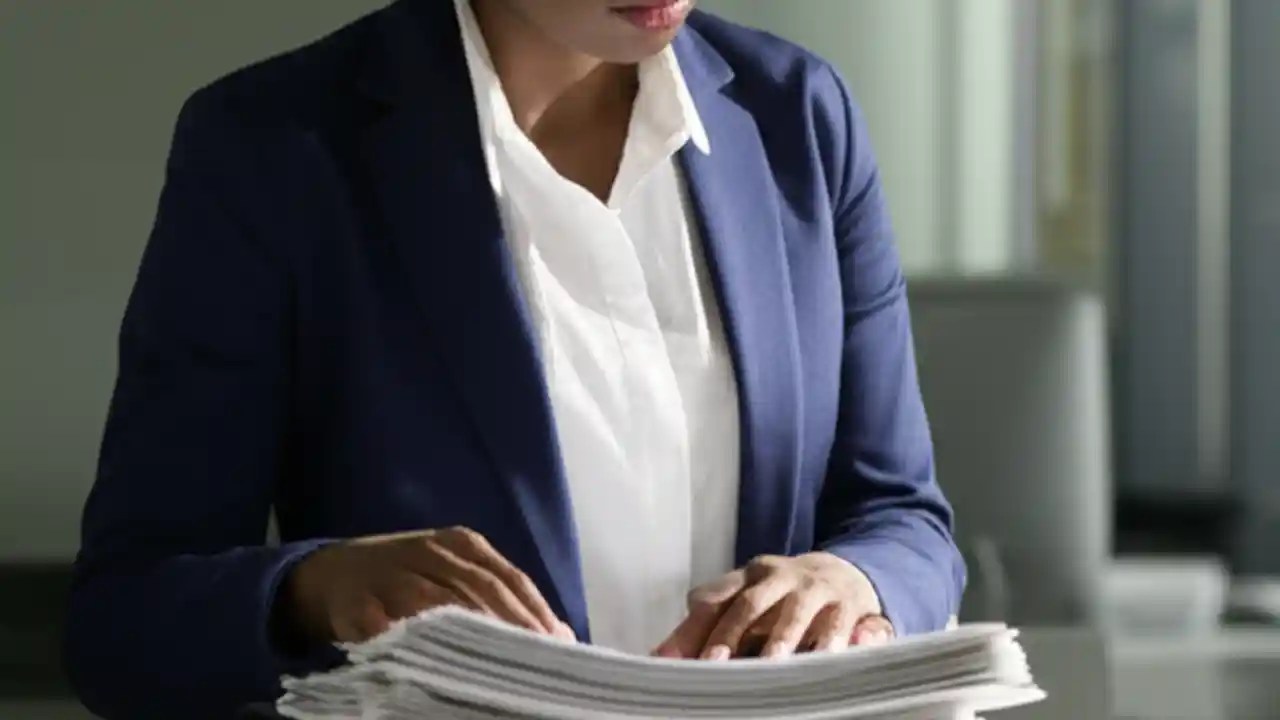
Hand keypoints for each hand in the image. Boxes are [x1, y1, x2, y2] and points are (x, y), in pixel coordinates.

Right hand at [280, 527, 572, 643]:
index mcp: (462, 544)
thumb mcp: (455, 576)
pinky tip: (428, 667)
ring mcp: (392, 574)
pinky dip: (407, 645)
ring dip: (465, 638)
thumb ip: (502, 599)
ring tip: (493, 670)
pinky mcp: (357, 602)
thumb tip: (563, 636)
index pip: (509, 578)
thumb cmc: (408, 580)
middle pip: (480, 591)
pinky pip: (385, 627)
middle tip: (534, 664)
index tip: (559, 645)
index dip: (536, 612)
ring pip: (436, 607)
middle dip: (510, 629)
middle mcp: (431, 552)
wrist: (331, 573)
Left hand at [653, 552, 890, 659]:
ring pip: (799, 610)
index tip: (673, 659)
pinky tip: (829, 658)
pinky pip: (845, 622)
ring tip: (772, 663)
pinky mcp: (852, 605)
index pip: (715, 601)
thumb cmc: (782, 598)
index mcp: (749, 577)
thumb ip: (703, 628)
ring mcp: (818, 589)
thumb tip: (660, 656)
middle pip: (751, 603)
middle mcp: (781, 577)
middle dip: (732, 633)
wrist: (845, 573)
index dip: (694, 630)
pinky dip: (839, 638)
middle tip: (715, 664)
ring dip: (784, 636)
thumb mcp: (746, 603)